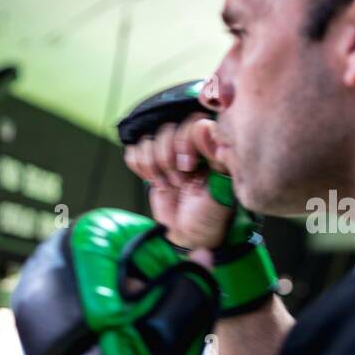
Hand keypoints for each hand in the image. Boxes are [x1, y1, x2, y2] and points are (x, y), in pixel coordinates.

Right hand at [123, 112, 232, 249]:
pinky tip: (154, 180)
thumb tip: (203, 126)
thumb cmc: (211, 212)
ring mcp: (169, 152)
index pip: (191, 121)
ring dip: (155, 167)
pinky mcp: (151, 162)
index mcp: (211, 144)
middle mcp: (190, 142)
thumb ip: (215, 154)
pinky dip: (140, 167)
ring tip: (169, 185)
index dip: (184, 142)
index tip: (188, 167)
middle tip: (179, 182)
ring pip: (148, 140)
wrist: (189, 233)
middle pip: (167, 130)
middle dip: (168, 160)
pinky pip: (134, 151)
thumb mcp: (220, 186)